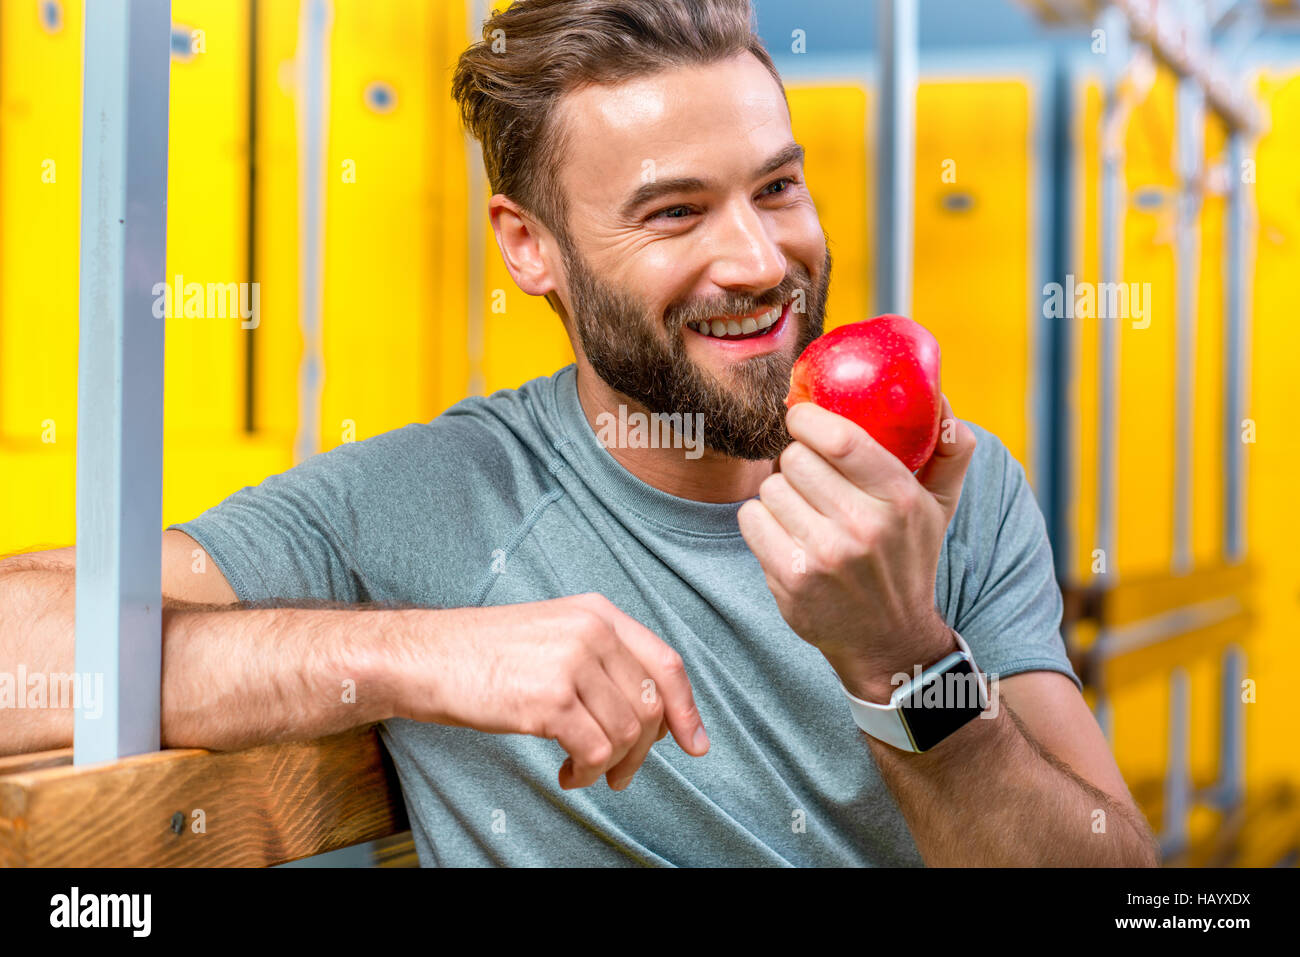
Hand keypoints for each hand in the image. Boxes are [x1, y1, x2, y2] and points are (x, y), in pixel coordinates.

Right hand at [393, 592, 709, 789]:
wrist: (425, 657)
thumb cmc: (484, 654)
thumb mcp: (554, 635)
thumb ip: (604, 662)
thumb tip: (654, 715)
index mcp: (598, 613)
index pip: (666, 662)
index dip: (686, 709)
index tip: (695, 744)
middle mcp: (592, 631)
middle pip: (652, 704)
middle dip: (644, 750)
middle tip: (620, 774)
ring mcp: (572, 663)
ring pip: (628, 732)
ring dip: (612, 766)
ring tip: (584, 771)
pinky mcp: (550, 699)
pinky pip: (597, 750)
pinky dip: (589, 773)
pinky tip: (567, 773)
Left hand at [737, 395, 975, 701]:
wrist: (888, 641)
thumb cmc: (907, 561)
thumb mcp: (939, 508)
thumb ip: (950, 452)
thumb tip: (946, 401)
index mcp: (900, 499)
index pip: (840, 438)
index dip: (809, 419)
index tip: (801, 417)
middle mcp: (864, 526)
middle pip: (796, 458)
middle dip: (795, 461)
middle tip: (808, 477)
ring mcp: (825, 555)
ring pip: (770, 488)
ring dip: (779, 495)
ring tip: (803, 513)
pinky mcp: (792, 578)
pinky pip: (751, 519)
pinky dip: (760, 522)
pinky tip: (785, 535)